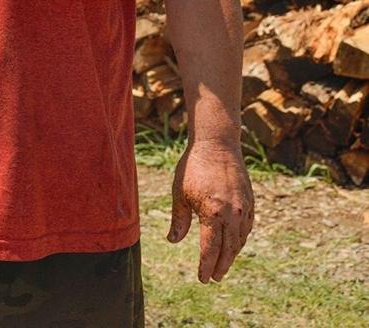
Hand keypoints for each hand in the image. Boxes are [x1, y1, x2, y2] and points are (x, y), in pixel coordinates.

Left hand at [167, 138, 253, 282]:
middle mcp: (232, 214)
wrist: (217, 145)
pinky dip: (239, 240)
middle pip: (228, 249)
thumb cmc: (192, 167)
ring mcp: (244, 209)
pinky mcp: (250, 203)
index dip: (206, 265)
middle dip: (220, 266)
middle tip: (213, 278)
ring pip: (239, 240)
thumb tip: (173, 241)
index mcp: (213, 214)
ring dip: (231, 255)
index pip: (210, 248)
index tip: (203, 279)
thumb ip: (179, 219)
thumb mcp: (179, 193)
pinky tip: (233, 245)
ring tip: (222, 266)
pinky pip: (246, 228)